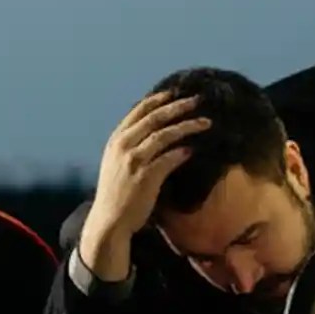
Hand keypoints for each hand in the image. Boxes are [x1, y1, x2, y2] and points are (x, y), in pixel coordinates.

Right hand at [84, 90, 209, 239]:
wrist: (109, 220)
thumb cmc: (115, 194)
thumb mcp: (115, 163)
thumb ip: (129, 147)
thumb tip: (151, 133)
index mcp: (116, 140)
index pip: (138, 111)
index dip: (158, 99)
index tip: (175, 93)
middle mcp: (123, 146)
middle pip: (155, 118)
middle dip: (178, 106)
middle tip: (197, 100)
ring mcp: (134, 161)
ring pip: (165, 135)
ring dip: (188, 126)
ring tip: (205, 122)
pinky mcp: (146, 177)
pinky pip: (169, 158)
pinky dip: (182, 152)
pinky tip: (193, 149)